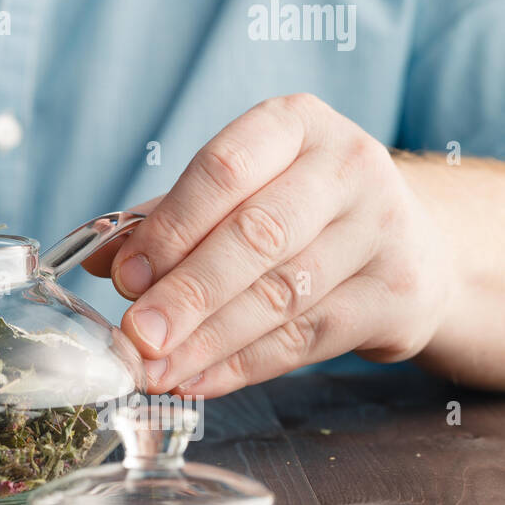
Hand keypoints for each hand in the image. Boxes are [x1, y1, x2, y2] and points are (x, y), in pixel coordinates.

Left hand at [82, 93, 456, 397]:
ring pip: (280, 295)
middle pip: (257, 236)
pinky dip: (242, 366)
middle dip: (188, 294)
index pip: (224, 170)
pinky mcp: (398, 294)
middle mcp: (347, 166)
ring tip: (154, 370)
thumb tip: (96, 259)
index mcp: (294, 124)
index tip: (126, 278)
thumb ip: (165, 219)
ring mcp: (382, 229)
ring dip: (207, 342)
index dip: (171, 228)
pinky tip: (198, 380)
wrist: (410, 244)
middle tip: (137, 336)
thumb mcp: (238, 192)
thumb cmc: (296, 209)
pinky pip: (307, 339)